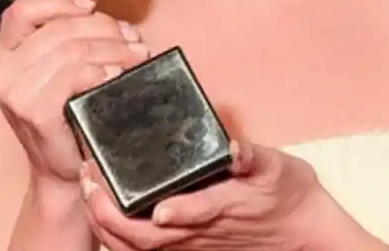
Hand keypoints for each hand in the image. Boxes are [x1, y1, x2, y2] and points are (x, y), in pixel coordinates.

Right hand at [0, 0, 150, 195]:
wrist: (62, 169)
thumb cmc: (66, 116)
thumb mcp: (57, 70)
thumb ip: (70, 40)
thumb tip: (113, 22)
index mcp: (2, 52)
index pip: (24, 9)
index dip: (61, 1)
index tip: (92, 7)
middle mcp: (0, 68)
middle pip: (60, 29)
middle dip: (105, 29)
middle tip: (133, 41)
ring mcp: (13, 91)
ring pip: (73, 50)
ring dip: (113, 49)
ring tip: (135, 57)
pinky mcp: (33, 110)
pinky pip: (74, 76)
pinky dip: (101, 71)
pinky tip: (117, 76)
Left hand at [81, 140, 363, 249]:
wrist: (303, 232)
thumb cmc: (287, 195)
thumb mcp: (276, 168)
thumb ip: (251, 159)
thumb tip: (234, 148)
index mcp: (215, 209)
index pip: (171, 215)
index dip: (140, 206)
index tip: (112, 186)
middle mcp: (195, 233)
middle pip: (139, 237)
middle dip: (104, 211)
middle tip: (85, 175)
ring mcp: (189, 245)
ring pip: (136, 247)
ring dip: (105, 223)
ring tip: (86, 188)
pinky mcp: (187, 248)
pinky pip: (143, 250)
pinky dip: (116, 235)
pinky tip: (101, 212)